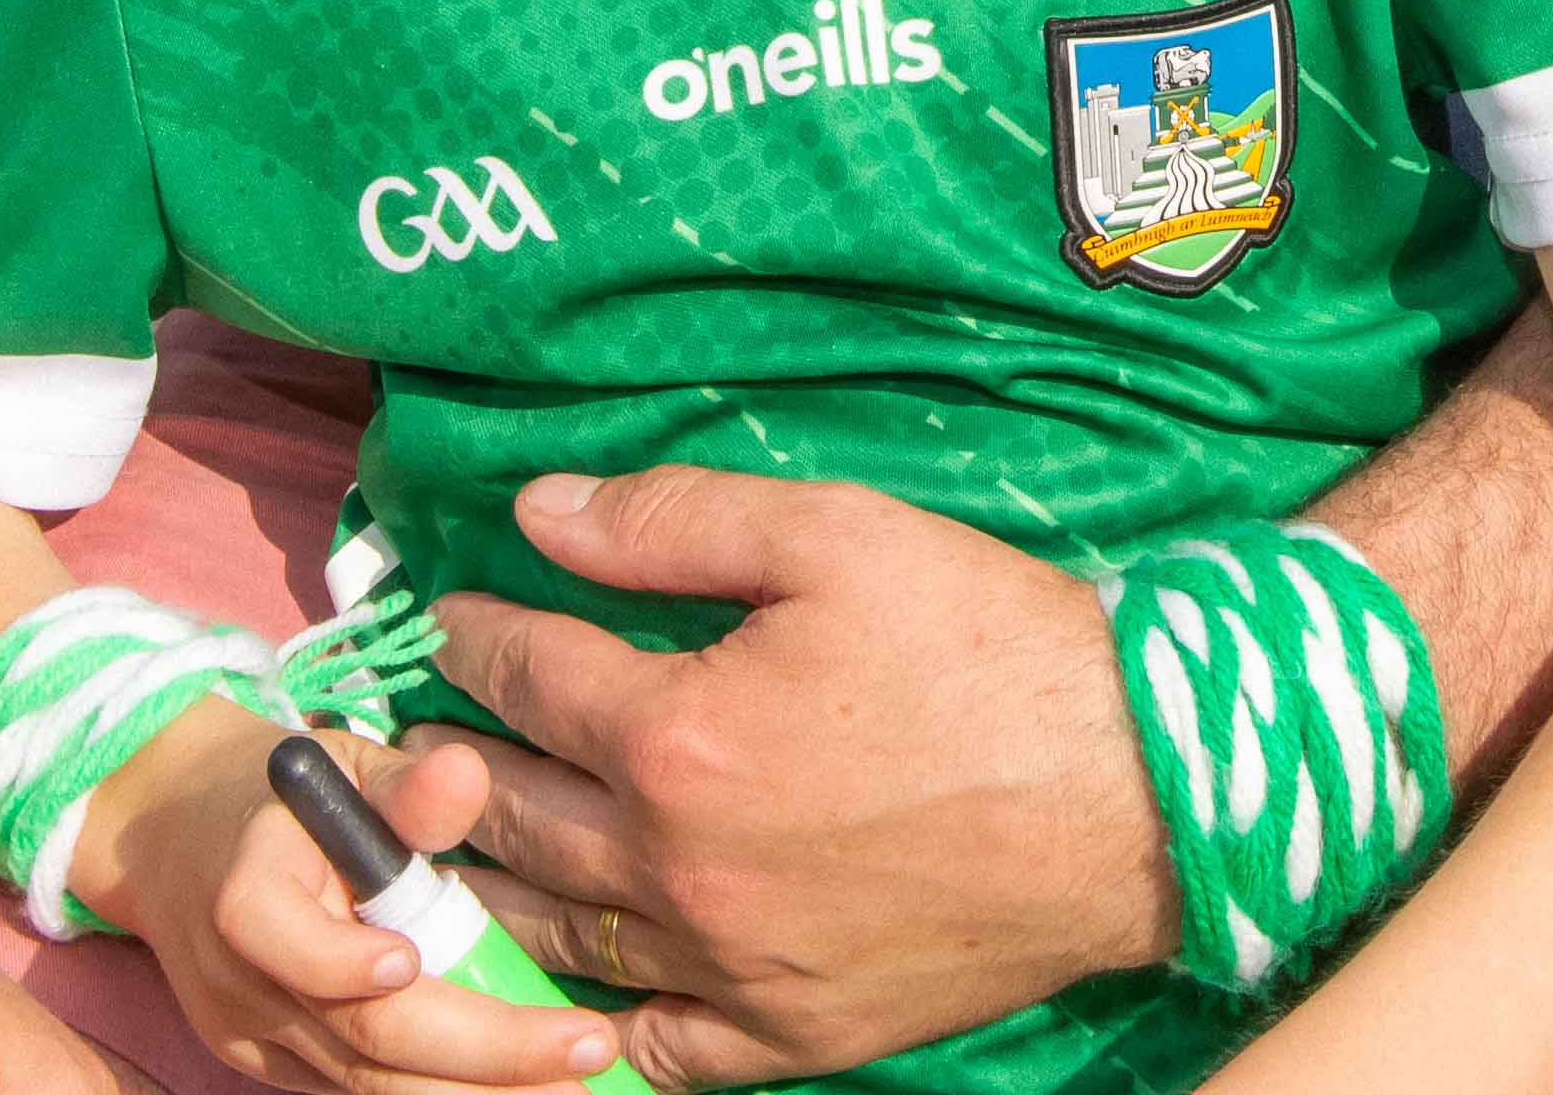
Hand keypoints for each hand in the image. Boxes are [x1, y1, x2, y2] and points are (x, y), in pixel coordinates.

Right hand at [84, 711, 617, 1092]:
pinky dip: (437, 1092)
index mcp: (244, 892)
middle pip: (359, 1036)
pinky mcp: (269, 1065)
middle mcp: (241, 979)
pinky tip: (515, 1090)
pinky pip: (357, 1089)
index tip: (416, 961)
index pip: (283, 940)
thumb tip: (466, 773)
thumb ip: (405, 786)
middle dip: (483, 1054)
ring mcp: (251, 1034)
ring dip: (475, 1093)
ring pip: (366, 1083)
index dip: (345, 963)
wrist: (174, 840)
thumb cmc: (283, 798)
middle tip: (587, 1052)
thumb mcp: (343, 770)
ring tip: (573, 1087)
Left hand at [418, 466, 1172, 1087]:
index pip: (524, 675)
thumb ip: (674, 520)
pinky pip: (654, 1044)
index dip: (471, 634)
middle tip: (416, 733)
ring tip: (460, 841)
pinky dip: (599, 1013)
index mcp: (678, 731)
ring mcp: (731, 963)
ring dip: (490, 880)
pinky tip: (577, 978)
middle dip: (449, 759)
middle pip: (513, 810)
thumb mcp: (838, 533)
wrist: (1136, 792)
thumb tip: (541, 511)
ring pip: (555, 934)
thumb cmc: (991, 646)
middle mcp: (679, 863)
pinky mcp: (792, 1033)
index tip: (443, 619)